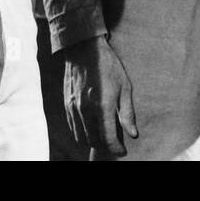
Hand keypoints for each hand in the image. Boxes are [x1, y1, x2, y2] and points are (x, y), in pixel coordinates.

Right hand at [61, 35, 137, 156]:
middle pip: (94, 141)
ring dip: (93, 140)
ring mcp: (74, 108)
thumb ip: (128, 113)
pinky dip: (82, 132)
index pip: (108, 138)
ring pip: (81, 137)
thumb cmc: (108, 66)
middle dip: (105, 144)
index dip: (116, 148)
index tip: (122, 150)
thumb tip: (133, 134)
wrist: (84, 49)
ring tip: (102, 133)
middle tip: (114, 139)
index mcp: (103, 104)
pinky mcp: (66, 105)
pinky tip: (91, 126)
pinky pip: (73, 128)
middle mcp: (86, 109)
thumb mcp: (125, 86)